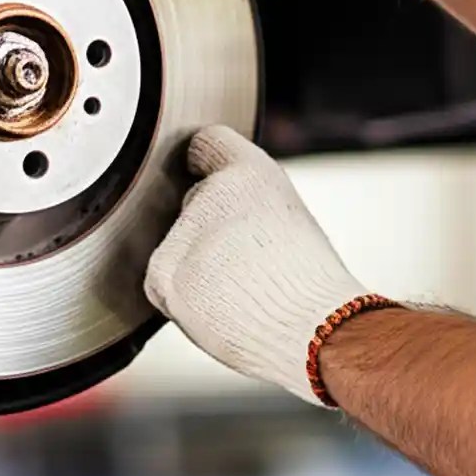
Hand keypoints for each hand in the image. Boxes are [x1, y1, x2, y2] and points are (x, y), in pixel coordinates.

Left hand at [146, 126, 367, 404]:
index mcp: (248, 170)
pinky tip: (220, 305)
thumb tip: (201, 201)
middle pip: (193, 205)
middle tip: (251, 261)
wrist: (314, 330)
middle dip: (211, 230)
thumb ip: (240, 200)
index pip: (206, 145)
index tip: (211, 179)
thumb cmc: (308, 283)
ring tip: (241, 288)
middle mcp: (210, 192)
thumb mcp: (284, 214)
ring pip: (176, 244)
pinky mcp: (162, 273)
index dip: (209, 167)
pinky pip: (161, 280)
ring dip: (196, 266)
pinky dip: (183, 296)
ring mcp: (182, 234)